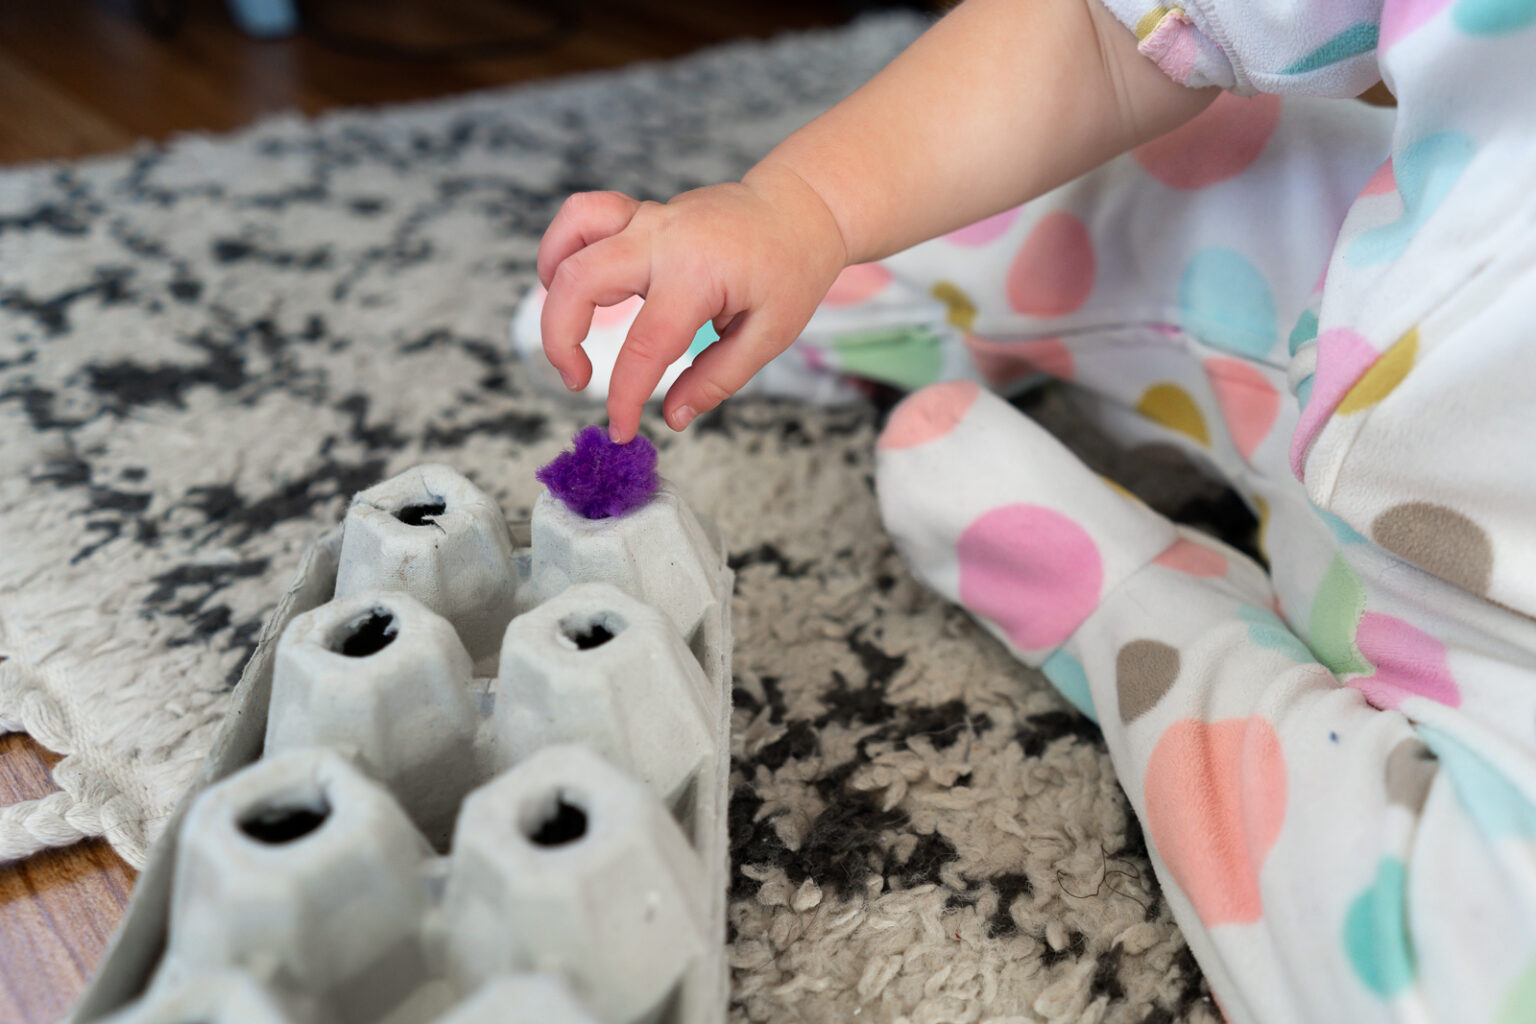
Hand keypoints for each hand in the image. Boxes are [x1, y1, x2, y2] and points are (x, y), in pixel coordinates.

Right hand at [537, 162, 848, 442]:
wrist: (800, 208)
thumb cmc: (790, 270)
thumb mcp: (770, 335)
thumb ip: (717, 378)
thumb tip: (674, 416)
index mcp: (699, 273)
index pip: (645, 346)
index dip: (625, 398)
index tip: (622, 430)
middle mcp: (663, 238)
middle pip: (580, 282)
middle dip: (561, 341)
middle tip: (579, 382)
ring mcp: (648, 218)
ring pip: (572, 237)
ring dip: (552, 289)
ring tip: (566, 331)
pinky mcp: (640, 212)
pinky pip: (584, 216)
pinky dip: (562, 247)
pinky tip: (566, 283)